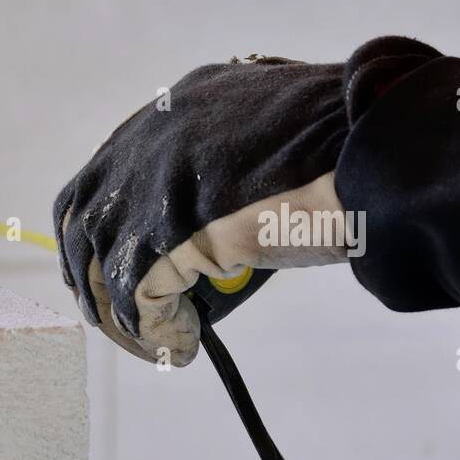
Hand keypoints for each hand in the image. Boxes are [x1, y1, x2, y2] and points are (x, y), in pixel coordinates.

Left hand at [53, 51, 354, 363]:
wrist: (375, 147)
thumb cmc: (342, 143)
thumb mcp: (263, 132)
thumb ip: (223, 160)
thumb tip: (202, 216)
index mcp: (170, 111)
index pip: (98, 180)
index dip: (95, 236)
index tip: (104, 273)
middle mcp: (147, 143)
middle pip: (83, 228)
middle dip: (93, 282)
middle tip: (120, 320)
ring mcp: (154, 189)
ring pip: (106, 271)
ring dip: (126, 319)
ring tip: (160, 343)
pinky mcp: (172, 237)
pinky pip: (142, 301)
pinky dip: (158, 334)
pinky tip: (184, 348)